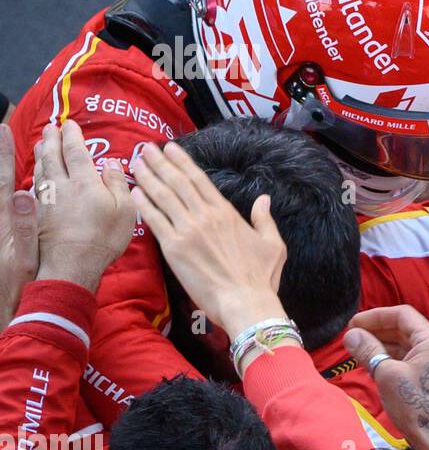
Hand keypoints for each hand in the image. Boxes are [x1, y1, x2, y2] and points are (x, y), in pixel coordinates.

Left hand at [0, 124, 37, 322]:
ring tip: (14, 154)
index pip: (5, 182)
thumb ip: (25, 227)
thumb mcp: (28, 262)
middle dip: (3, 157)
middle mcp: (3, 223)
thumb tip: (26, 195)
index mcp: (8, 223)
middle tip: (3, 131)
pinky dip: (16, 193)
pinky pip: (13, 210)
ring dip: (10, 172)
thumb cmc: (24, 291)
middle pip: (3, 183)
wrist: (17, 314)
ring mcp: (4, 232)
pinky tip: (23, 189)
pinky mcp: (8, 242)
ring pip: (7, 195)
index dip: (4, 157)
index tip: (2, 131)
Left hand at [31, 121, 132, 291]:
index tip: (70, 124)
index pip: (75, 151)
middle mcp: (62, 186)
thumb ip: (117, 184)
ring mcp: (47, 200)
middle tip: (51, 127)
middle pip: (53, 156)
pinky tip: (36, 173)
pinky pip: (35, 187)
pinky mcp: (38, 214)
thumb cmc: (103, 239)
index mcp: (84, 182)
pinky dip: (35, 175)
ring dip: (41, 153)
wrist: (72, 265)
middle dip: (52, 139)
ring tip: (41, 143)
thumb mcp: (124, 211)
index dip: (72, 136)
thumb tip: (111, 163)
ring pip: (41, 169)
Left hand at [130, 140, 285, 334]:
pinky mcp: (173, 248)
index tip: (170, 148)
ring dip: (147, 177)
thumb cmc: (261, 277)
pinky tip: (133, 192)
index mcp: (226, 213)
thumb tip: (264, 199)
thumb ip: (265, 219)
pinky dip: (143, 204)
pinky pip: (154, 220)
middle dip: (160, 163)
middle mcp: (205, 216)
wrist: (245, 302)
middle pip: (177, 182)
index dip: (183, 162)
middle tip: (144, 148)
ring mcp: (187, 231)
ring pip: (163, 197)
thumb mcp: (273, 244)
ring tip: (135, 163)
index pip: (199, 180)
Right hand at [344, 306, 428, 449]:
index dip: (375, 316)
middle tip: (352, 338)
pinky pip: (415, 361)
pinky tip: (377, 366)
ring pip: (410, 346)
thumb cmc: (415, 407)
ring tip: (359, 352)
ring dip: (385, 346)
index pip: (403, 315)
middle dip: (378, 331)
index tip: (352, 324)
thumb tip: (351, 335)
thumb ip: (369, 351)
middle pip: (407, 329)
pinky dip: (396, 360)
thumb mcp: (387, 376)